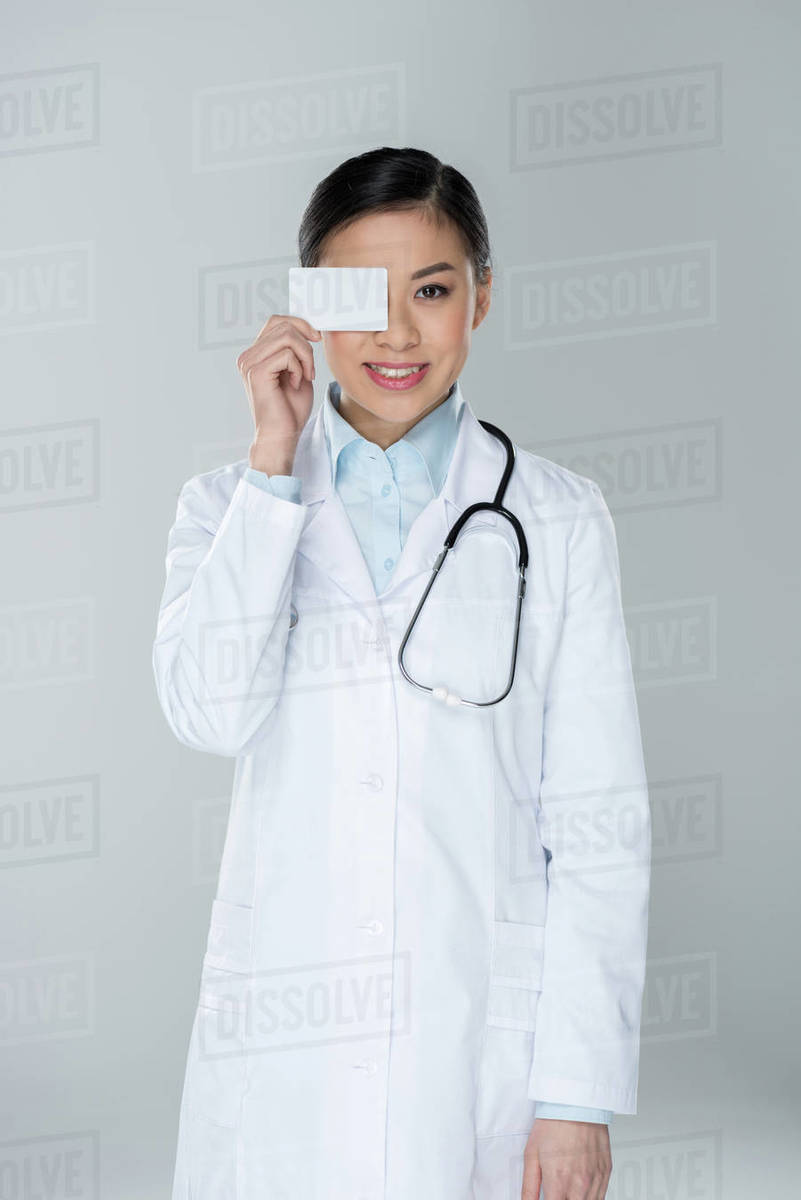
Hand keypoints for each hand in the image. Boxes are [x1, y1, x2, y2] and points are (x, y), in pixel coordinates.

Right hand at [236, 314, 321, 473]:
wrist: (281, 436)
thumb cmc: (290, 411)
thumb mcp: (297, 372)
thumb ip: (297, 351)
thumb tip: (309, 329)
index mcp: (255, 355)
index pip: (276, 322)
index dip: (300, 324)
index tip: (316, 338)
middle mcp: (248, 356)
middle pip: (283, 325)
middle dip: (305, 343)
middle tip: (311, 368)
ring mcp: (249, 363)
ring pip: (287, 336)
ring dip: (305, 356)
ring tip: (305, 376)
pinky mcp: (256, 372)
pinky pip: (287, 354)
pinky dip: (300, 368)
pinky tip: (296, 385)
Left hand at [521, 1119, 611, 1198]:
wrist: (577, 1103)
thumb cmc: (554, 1124)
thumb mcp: (531, 1154)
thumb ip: (529, 1186)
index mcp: (558, 1180)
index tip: (547, 1197)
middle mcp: (579, 1183)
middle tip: (556, 1192)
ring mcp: (595, 1179)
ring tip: (567, 1189)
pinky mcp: (606, 1172)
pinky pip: (600, 1197)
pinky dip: (589, 1197)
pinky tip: (580, 1188)